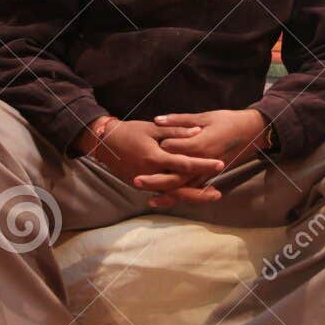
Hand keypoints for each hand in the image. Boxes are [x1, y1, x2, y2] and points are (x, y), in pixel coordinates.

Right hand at [75, 116, 226, 205]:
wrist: (105, 144)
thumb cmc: (130, 132)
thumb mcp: (153, 128)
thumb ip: (176, 131)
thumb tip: (198, 132)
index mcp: (155, 157)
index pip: (184, 164)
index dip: (203, 164)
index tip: (219, 163)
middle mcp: (151, 174)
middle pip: (180, 187)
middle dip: (200, 191)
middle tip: (218, 193)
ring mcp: (147, 182)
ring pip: (173, 194)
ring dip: (192, 196)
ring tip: (210, 196)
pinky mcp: (143, 185)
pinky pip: (164, 193)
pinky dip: (179, 195)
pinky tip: (193, 195)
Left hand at [151, 110, 270, 204]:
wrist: (252, 132)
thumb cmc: (228, 121)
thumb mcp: (204, 116)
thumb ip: (180, 121)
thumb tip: (158, 120)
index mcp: (200, 144)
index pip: (173, 149)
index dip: (158, 147)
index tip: (143, 145)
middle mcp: (202, 162)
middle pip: (175, 174)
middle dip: (155, 179)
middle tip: (136, 179)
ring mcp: (207, 171)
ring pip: (184, 187)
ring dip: (166, 193)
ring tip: (148, 197)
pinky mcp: (209, 176)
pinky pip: (193, 189)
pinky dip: (179, 196)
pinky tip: (165, 200)